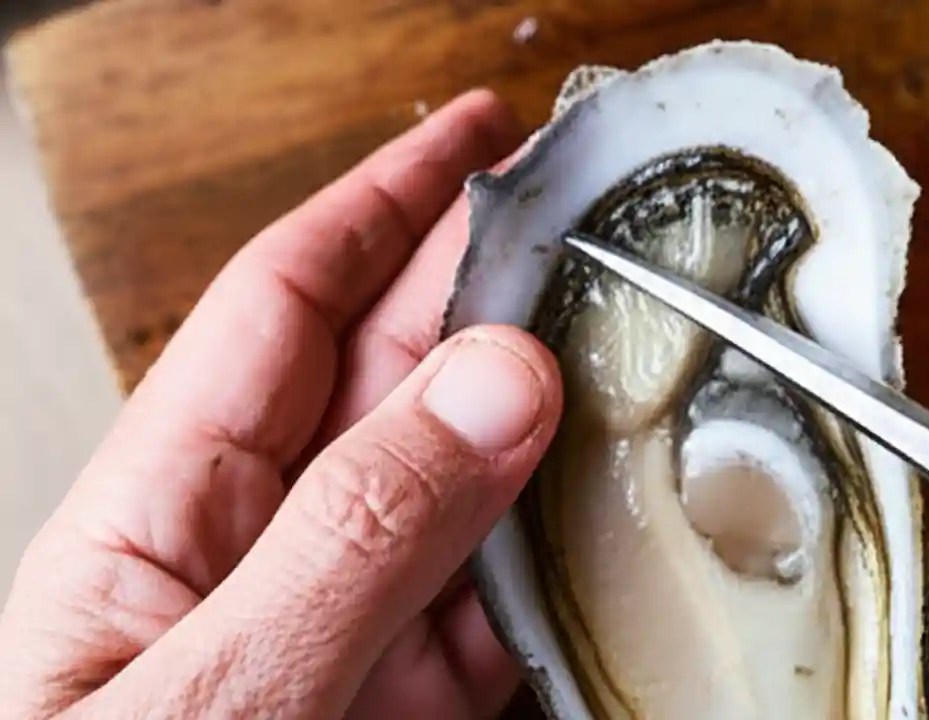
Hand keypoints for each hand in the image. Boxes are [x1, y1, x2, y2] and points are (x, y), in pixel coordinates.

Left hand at [0, 89, 563, 718]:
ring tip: (632, 361)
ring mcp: (346, 632)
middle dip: (489, 288)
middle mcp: (264, 558)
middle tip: (590, 225)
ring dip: (550, 426)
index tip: (475, 136)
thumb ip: (352, 540)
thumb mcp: (213, 688)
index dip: (384, 206)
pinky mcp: (412, 710)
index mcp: (161, 519)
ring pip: (469, 489)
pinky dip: (567, 569)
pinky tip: (614, 528)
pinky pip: (506, 611)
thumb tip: (495, 383)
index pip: (286, 307)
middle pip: (394, 379)